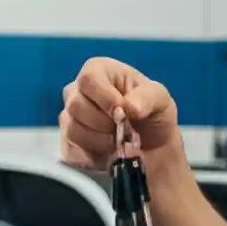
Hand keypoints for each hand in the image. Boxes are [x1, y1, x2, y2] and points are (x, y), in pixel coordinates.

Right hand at [59, 57, 179, 169]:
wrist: (151, 145)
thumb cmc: (152, 113)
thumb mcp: (160, 100)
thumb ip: (147, 98)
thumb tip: (128, 107)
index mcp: (98, 71)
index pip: (88, 79)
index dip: (106, 99)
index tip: (124, 113)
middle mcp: (77, 91)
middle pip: (76, 106)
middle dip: (105, 123)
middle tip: (125, 128)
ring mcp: (69, 117)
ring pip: (73, 130)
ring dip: (101, 140)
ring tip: (119, 139)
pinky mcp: (67, 142)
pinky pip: (71, 150)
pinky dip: (94, 154)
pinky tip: (109, 151)